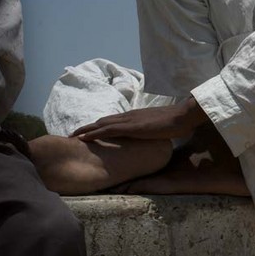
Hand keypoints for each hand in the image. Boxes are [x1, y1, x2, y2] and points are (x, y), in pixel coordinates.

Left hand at [73, 97, 207, 141]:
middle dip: (87, 127)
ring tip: (72, 136)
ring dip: (85, 130)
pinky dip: (93, 133)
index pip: (112, 120)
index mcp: (135, 117)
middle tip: (73, 134)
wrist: (182, 116)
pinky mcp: (129, 127)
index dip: (99, 126)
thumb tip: (151, 139)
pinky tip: (83, 137)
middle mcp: (129, 116)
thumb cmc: (176, 123)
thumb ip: (152, 132)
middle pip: (102, 121)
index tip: (88, 132)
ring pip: (100, 124)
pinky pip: (106, 130)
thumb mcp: (160, 128)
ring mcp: (128, 120)